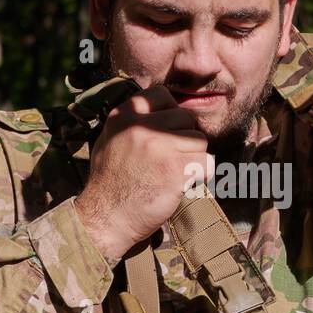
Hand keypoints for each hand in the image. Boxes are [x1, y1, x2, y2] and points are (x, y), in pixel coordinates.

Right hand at [73, 85, 209, 262]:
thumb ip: (132, 122)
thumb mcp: (110, 140)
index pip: (163, 95)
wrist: (106, 218)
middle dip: (185, 139)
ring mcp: (159, 147)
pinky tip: (183, 184)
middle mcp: (142, 126)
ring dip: (194, 157)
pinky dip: (200, 175)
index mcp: (124, 116)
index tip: (167, 132)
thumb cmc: (109, 183)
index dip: (171, 113)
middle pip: (187, 118)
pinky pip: (206, 163)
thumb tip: (162, 111)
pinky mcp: (175, 169)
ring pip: (199, 140)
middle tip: (172, 160)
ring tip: (176, 173)